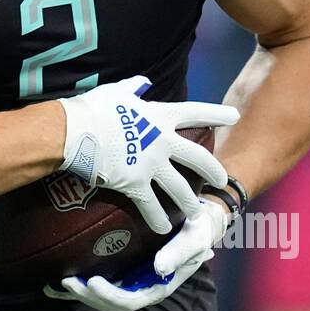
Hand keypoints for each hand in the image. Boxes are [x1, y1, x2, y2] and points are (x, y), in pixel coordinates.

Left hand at [43, 198, 230, 310]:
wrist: (196, 217)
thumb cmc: (197, 227)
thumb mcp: (195, 237)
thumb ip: (179, 253)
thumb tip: (159, 268)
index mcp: (158, 285)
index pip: (132, 298)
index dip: (111, 295)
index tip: (93, 284)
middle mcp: (141, 285)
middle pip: (111, 301)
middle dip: (87, 296)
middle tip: (66, 282)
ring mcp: (129, 277)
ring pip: (100, 294)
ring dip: (77, 292)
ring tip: (56, 284)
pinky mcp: (119, 266)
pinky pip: (95, 278)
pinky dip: (76, 282)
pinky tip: (53, 280)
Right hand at [56, 74, 238, 233]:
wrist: (75, 131)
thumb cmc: (92, 109)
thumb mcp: (116, 92)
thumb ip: (133, 88)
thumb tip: (142, 82)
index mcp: (159, 116)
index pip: (194, 113)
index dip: (216, 114)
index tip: (234, 117)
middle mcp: (162, 141)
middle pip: (197, 157)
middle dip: (213, 169)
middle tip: (223, 179)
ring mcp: (151, 164)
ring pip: (180, 188)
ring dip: (190, 202)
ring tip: (197, 212)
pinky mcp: (136, 184)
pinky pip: (152, 206)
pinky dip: (158, 219)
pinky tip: (164, 228)